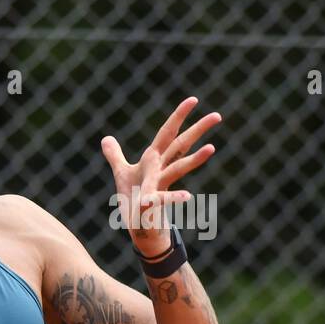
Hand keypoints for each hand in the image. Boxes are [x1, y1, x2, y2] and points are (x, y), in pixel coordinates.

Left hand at [102, 96, 221, 250]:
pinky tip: (187, 196)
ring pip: (179, 169)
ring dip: (195, 159)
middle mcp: (160, 170)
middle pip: (181, 146)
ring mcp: (159, 186)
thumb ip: (115, 155)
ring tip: (213, 147)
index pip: (167, 134)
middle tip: (218, 115)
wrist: (138, 224)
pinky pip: (163, 199)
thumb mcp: (121, 172)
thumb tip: (106, 138)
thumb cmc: (132, 198)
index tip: (193, 99)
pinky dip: (172, 198)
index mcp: (153, 160)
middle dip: (197, 130)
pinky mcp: (152, 204)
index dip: (178, 116)